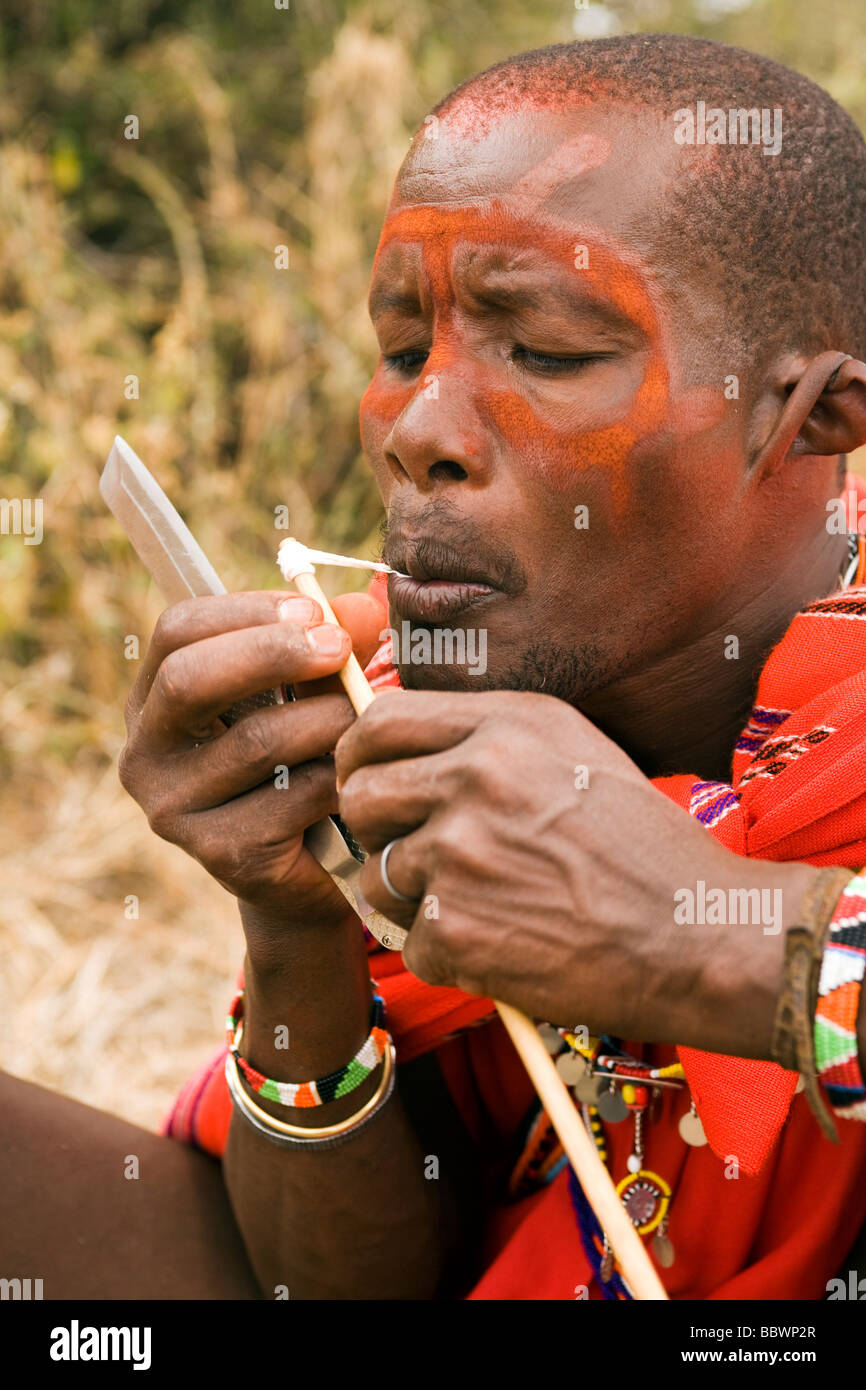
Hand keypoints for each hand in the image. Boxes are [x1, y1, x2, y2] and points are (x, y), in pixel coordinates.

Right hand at [119, 590, 383, 926]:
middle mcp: (146, 755)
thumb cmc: (303, 764)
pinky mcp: (221, 853)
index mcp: (153, 701)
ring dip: (328, 718)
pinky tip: (357, 773)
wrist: (306, 873)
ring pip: (257, 740)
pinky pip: (293, 795)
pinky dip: (338, 775)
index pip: (177, 631)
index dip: (247, 610)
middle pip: (190, 679)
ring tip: (365, 717)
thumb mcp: (308, 696)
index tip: (311, 609)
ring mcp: (175, 810)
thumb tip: (361, 607)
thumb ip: (329, 647)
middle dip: (274, 652)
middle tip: (339, 648)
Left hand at [335, 689, 771, 1041]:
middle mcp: (476, 778)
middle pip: (360, 795)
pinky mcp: (456, 929)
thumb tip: (405, 744)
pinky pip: (410, 941)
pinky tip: (506, 947)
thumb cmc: (645, 848)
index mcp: (507, 725)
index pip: (380, 721)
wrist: (700, 936)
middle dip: (377, 829)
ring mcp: (460, 854)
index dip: (360, 754)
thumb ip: (490, 737)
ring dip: (415, 898)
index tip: (367, 777)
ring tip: (485, 906)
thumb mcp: (577, 751)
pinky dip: (448, 954)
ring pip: (378, 874)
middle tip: (417, 853)